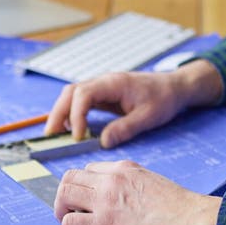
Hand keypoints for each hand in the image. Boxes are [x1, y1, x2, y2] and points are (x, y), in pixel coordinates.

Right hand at [44, 59, 223, 148]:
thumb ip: (125, 129)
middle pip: (70, 92)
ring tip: (55, 135)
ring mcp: (101, 87)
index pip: (84, 94)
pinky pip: (80, 101)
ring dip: (61, 114)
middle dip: (58, 114)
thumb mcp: (148, 116)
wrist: (174, 86)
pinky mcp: (103, 94)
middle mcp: (103, 81)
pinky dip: (71, 114)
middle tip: (50, 137)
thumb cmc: (163, 98)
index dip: (76, 116)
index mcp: (114, 83)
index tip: (78, 137)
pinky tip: (70, 130)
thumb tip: (103, 143)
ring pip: (72, 95)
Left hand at [53, 159, 221, 224]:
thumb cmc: (181, 210)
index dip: (84, 187)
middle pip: (69, 178)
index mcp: (125, 168)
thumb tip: (121, 202)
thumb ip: (132, 186)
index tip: (89, 203)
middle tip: (74, 214)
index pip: (89, 170)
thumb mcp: (153, 183)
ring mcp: (106, 200)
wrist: (194, 222)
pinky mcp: (104, 224)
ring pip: (63, 195)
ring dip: (62, 212)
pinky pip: (69, 224)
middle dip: (66, 197)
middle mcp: (111, 179)